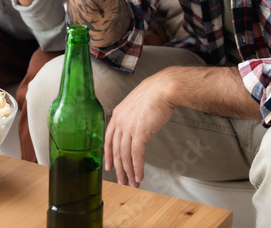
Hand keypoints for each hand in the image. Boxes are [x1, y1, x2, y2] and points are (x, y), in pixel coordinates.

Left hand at [104, 71, 177, 187]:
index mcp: (117, 115)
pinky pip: (136, 155)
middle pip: (116, 151)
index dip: (108, 155)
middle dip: (119, 169)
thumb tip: (134, 128)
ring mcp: (129, 128)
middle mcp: (120, 122)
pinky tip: (139, 176)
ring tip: (132, 182)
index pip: (108, 139)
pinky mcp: (140, 133)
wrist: (163, 88)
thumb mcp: (136, 105)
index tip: (109, 166)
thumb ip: (131, 117)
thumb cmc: (154, 94)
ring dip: (129, 172)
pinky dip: (137, 168)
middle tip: (122, 180)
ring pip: (125, 156)